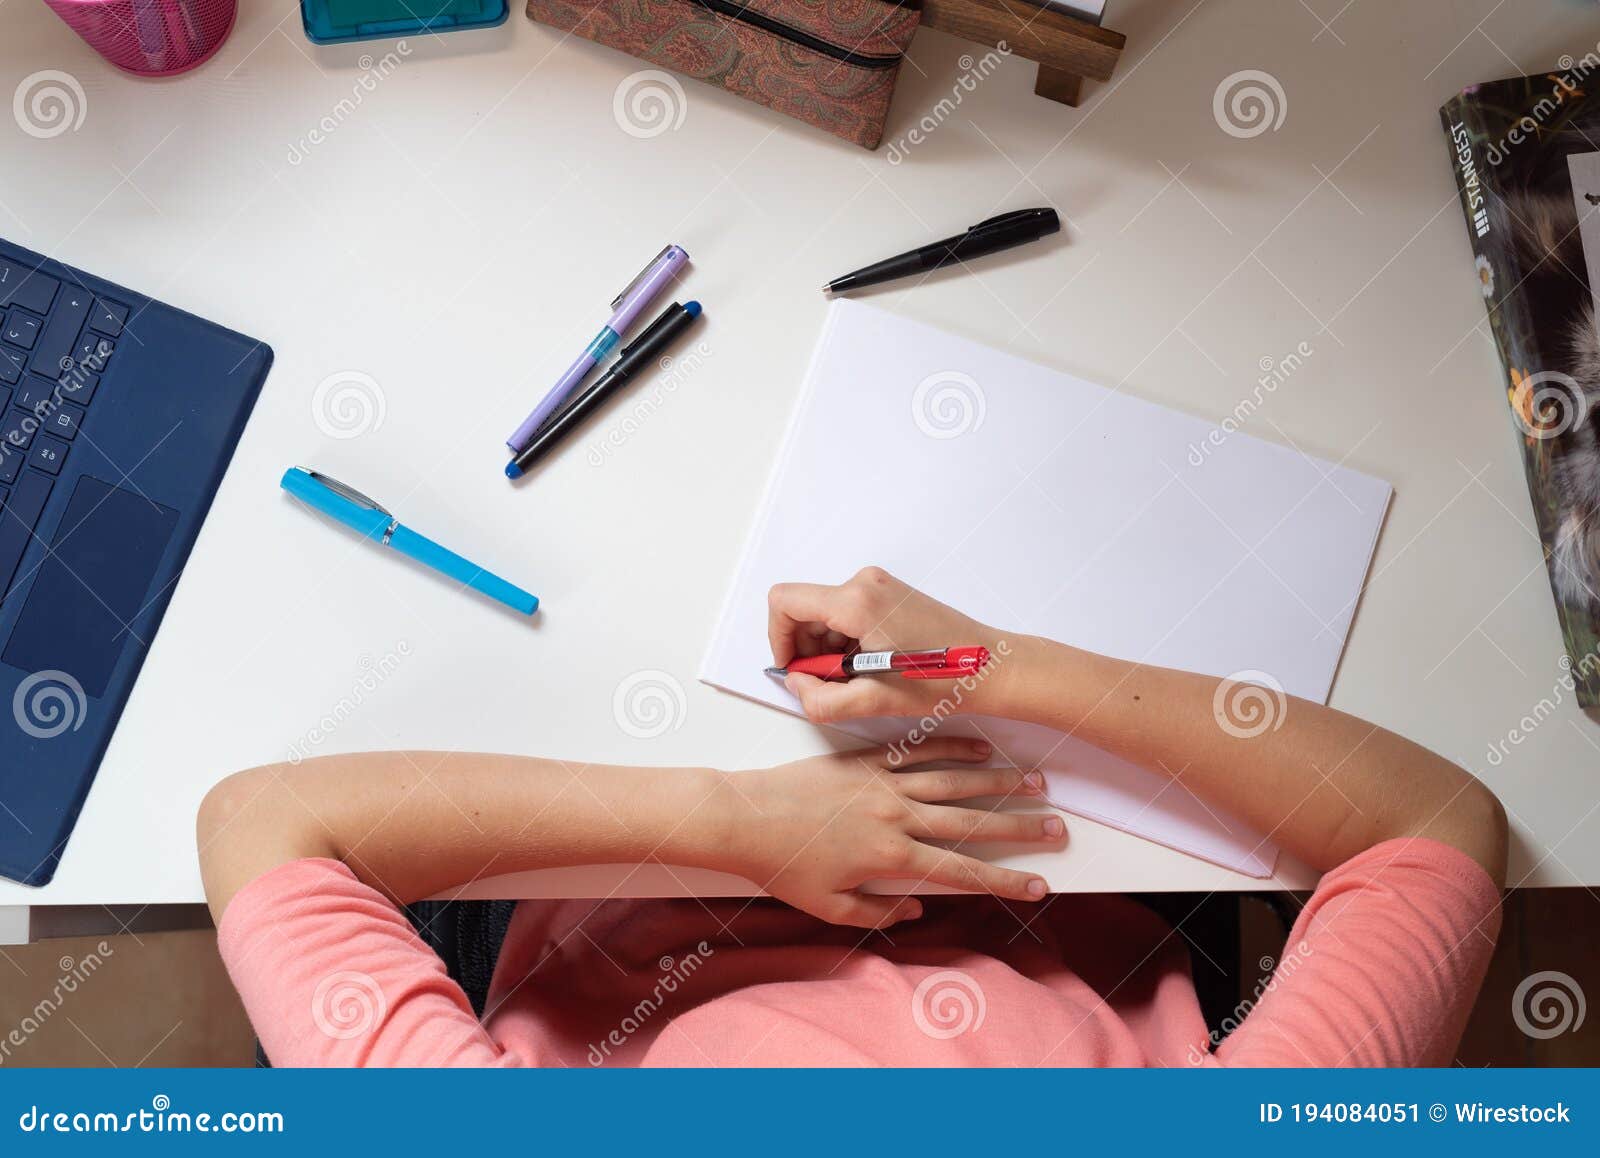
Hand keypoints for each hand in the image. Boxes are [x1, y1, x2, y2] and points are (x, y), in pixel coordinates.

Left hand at [719, 738, 1064, 928]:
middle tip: (1057, 826)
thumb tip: (918, 908)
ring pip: (954, 780)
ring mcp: (883, 783)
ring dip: (998, 782)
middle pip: (971, 821)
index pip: (961, 872)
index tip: (1038, 885)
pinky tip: (981, 748)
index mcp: (890, 857)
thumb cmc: (782, 866)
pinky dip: (952, 747)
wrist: (745, 816)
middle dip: (1019, 827)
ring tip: (1035, 781)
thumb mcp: (829, 906)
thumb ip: (878, 912)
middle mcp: (895, 816)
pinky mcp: (866, 759)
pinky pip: (918, 751)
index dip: (1004, 880)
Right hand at [767, 567, 1027, 726]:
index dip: (779, 638)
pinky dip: (848, 640)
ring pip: (826, 613)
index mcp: (856, 601)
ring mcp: (878, 584)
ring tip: (859, 679)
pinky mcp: (889, 592)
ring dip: (829, 648)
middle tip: (833, 683)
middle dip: (808, 650)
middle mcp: (864, 583)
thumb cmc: (943, 680)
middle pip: (805, 609)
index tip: (796, 669)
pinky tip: (871, 666)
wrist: (992, 667)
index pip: (785, 602)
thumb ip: (822, 699)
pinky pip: (848, 612)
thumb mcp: (874, 701)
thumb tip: (797, 684)